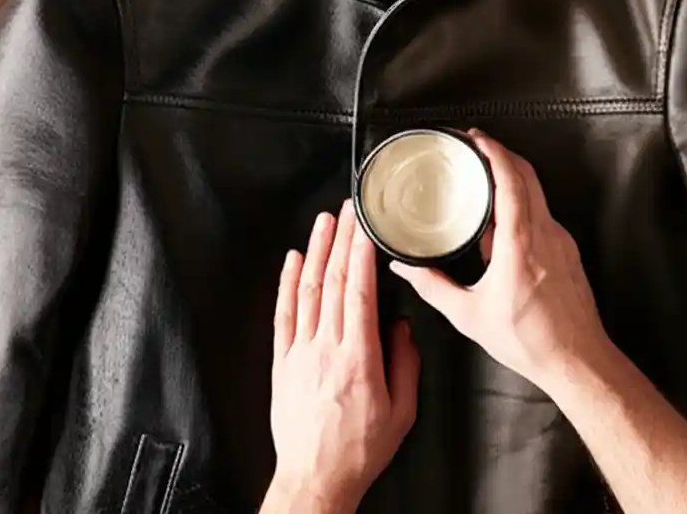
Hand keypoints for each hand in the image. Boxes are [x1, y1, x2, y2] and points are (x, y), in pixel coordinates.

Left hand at [261, 201, 419, 513]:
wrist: (315, 478)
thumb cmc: (360, 450)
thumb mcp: (402, 411)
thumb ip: (404, 364)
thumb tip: (402, 326)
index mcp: (358, 358)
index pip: (358, 291)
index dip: (360, 253)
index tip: (366, 225)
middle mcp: (325, 348)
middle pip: (332, 281)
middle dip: (341, 240)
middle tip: (348, 209)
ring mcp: (299, 353)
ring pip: (306, 291)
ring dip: (314, 251)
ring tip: (323, 222)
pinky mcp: (281, 363)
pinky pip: (283, 314)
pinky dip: (286, 283)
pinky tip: (292, 260)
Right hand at [389, 130, 610, 395]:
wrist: (577, 360)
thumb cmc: (529, 341)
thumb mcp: (469, 315)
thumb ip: (433, 286)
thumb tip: (405, 268)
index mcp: (521, 244)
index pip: (511, 180)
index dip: (493, 151)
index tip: (474, 138)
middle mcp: (545, 235)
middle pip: (527, 176)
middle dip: (500, 154)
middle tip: (473, 146)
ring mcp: (560, 242)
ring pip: (537, 193)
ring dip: (511, 177)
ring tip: (483, 176)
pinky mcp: (566, 252)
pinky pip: (541, 214)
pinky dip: (521, 202)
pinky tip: (501, 216)